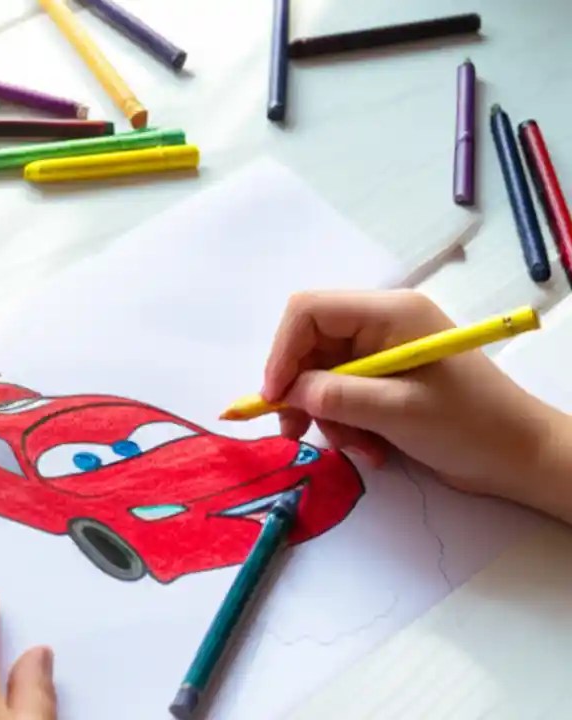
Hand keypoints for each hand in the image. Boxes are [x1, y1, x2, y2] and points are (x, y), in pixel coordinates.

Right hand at [261, 290, 571, 515]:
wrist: (520, 458)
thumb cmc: (468, 425)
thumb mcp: (398, 411)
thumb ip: (336, 396)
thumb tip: (286, 393)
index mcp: (388, 313)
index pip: (309, 311)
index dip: (282, 351)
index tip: (274, 397)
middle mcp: (380, 324)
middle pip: (310, 346)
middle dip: (302, 391)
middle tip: (296, 432)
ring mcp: (383, 352)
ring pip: (322, 376)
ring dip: (328, 416)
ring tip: (356, 448)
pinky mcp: (386, 380)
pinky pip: (343, 396)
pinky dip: (346, 424)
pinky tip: (371, 450)